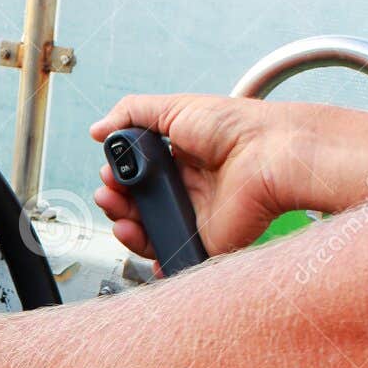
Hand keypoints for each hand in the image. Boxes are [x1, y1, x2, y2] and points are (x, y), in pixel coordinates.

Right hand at [89, 94, 301, 257]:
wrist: (269, 154)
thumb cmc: (235, 127)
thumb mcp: (175, 107)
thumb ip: (132, 113)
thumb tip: (98, 129)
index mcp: (179, 158)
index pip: (137, 173)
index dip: (118, 175)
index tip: (108, 170)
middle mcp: (186, 188)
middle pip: (138, 204)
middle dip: (115, 201)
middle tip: (109, 192)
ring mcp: (195, 216)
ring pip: (149, 231)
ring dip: (126, 227)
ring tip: (120, 216)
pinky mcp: (206, 240)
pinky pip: (175, 256)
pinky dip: (156, 260)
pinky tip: (142, 245)